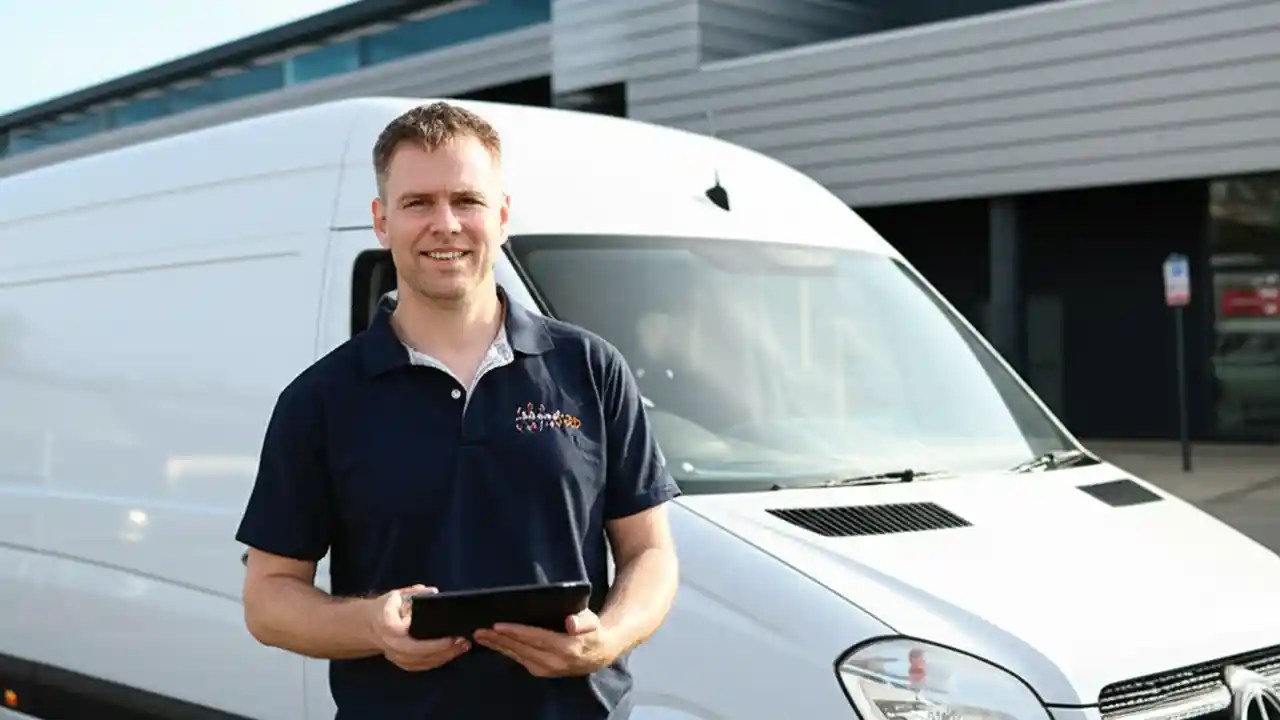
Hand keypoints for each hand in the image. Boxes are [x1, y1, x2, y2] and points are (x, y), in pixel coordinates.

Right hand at [368, 584, 469, 671]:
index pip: (409, 637)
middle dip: (443, 650)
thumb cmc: (385, 609)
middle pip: (419, 654)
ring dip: (443, 657)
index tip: (450, 637)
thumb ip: (415, 593)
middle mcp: (391, 645)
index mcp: (388, 626)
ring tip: (462, 647)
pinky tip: (451, 654)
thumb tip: (433, 593)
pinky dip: (436, 661)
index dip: (432, 642)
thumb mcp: (397, 596)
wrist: (367, 626)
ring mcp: (395, 656)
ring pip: (421, 662)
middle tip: (463, 642)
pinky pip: (420, 666)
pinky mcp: (401, 662)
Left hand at [473, 609, 618, 677]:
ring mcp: (546, 669)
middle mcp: (554, 661)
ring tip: (480, 636)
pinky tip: (494, 644)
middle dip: (499, 639)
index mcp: (566, 648)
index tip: (498, 625)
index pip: (535, 638)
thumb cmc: (592, 632)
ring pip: (517, 655)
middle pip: (521, 648)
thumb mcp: (592, 622)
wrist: (599, 654)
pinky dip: (505, 651)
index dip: (516, 632)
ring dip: (498, 646)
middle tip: (479, 630)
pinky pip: (519, 660)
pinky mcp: (540, 671)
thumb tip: (571, 623)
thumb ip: (583, 622)